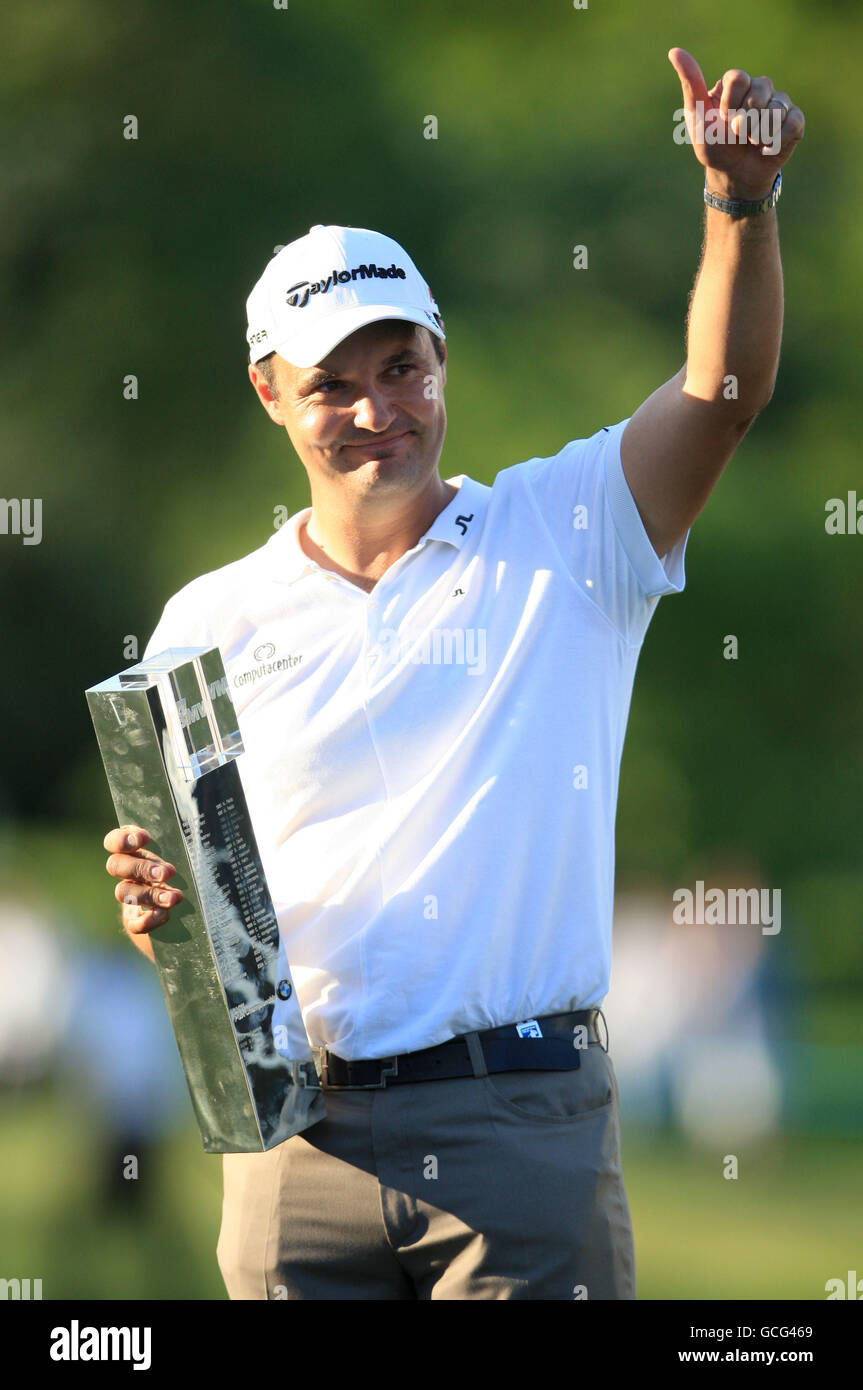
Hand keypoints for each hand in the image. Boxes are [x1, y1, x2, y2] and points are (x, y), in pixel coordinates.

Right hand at [104, 824, 183, 943]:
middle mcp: (128, 873)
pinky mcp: (135, 921)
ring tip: (175, 897)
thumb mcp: (182, 855)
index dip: (122, 839)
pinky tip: (164, 914)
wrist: (184, 911)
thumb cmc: (185, 871)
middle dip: (141, 867)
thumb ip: (184, 846)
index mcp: (135, 852)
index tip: (145, 839)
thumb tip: (199, 838)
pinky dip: (148, 919)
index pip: (113, 841)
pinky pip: (134, 923)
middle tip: (167, 873)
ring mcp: (129, 898)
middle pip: (115, 865)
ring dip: (149, 894)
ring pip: (124, 893)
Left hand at [669, 47, 804, 200]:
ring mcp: (779, 103)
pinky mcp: (794, 121)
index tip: (723, 118)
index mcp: (737, 84)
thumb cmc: (714, 145)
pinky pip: (793, 123)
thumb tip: (673, 51)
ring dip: (759, 134)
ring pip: (777, 108)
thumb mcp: (697, 116)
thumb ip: (690, 83)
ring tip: (752, 143)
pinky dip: (777, 141)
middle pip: (760, 89)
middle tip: (737, 135)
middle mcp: (760, 88)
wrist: (733, 175)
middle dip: (744, 121)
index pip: (738, 78)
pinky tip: (766, 149)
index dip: (730, 103)